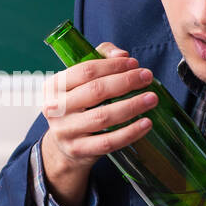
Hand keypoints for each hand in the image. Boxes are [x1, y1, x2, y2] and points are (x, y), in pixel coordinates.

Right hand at [40, 42, 155, 205]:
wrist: (64, 146)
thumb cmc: (78, 106)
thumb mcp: (81, 81)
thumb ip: (101, 59)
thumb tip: (123, 55)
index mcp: (54, 86)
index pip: (86, 70)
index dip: (113, 65)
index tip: (135, 63)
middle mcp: (55, 108)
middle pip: (95, 91)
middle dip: (126, 81)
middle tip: (147, 77)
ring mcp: (65, 131)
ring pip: (103, 116)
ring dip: (131, 106)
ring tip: (152, 98)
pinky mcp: (79, 150)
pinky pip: (108, 141)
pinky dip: (130, 132)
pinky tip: (146, 123)